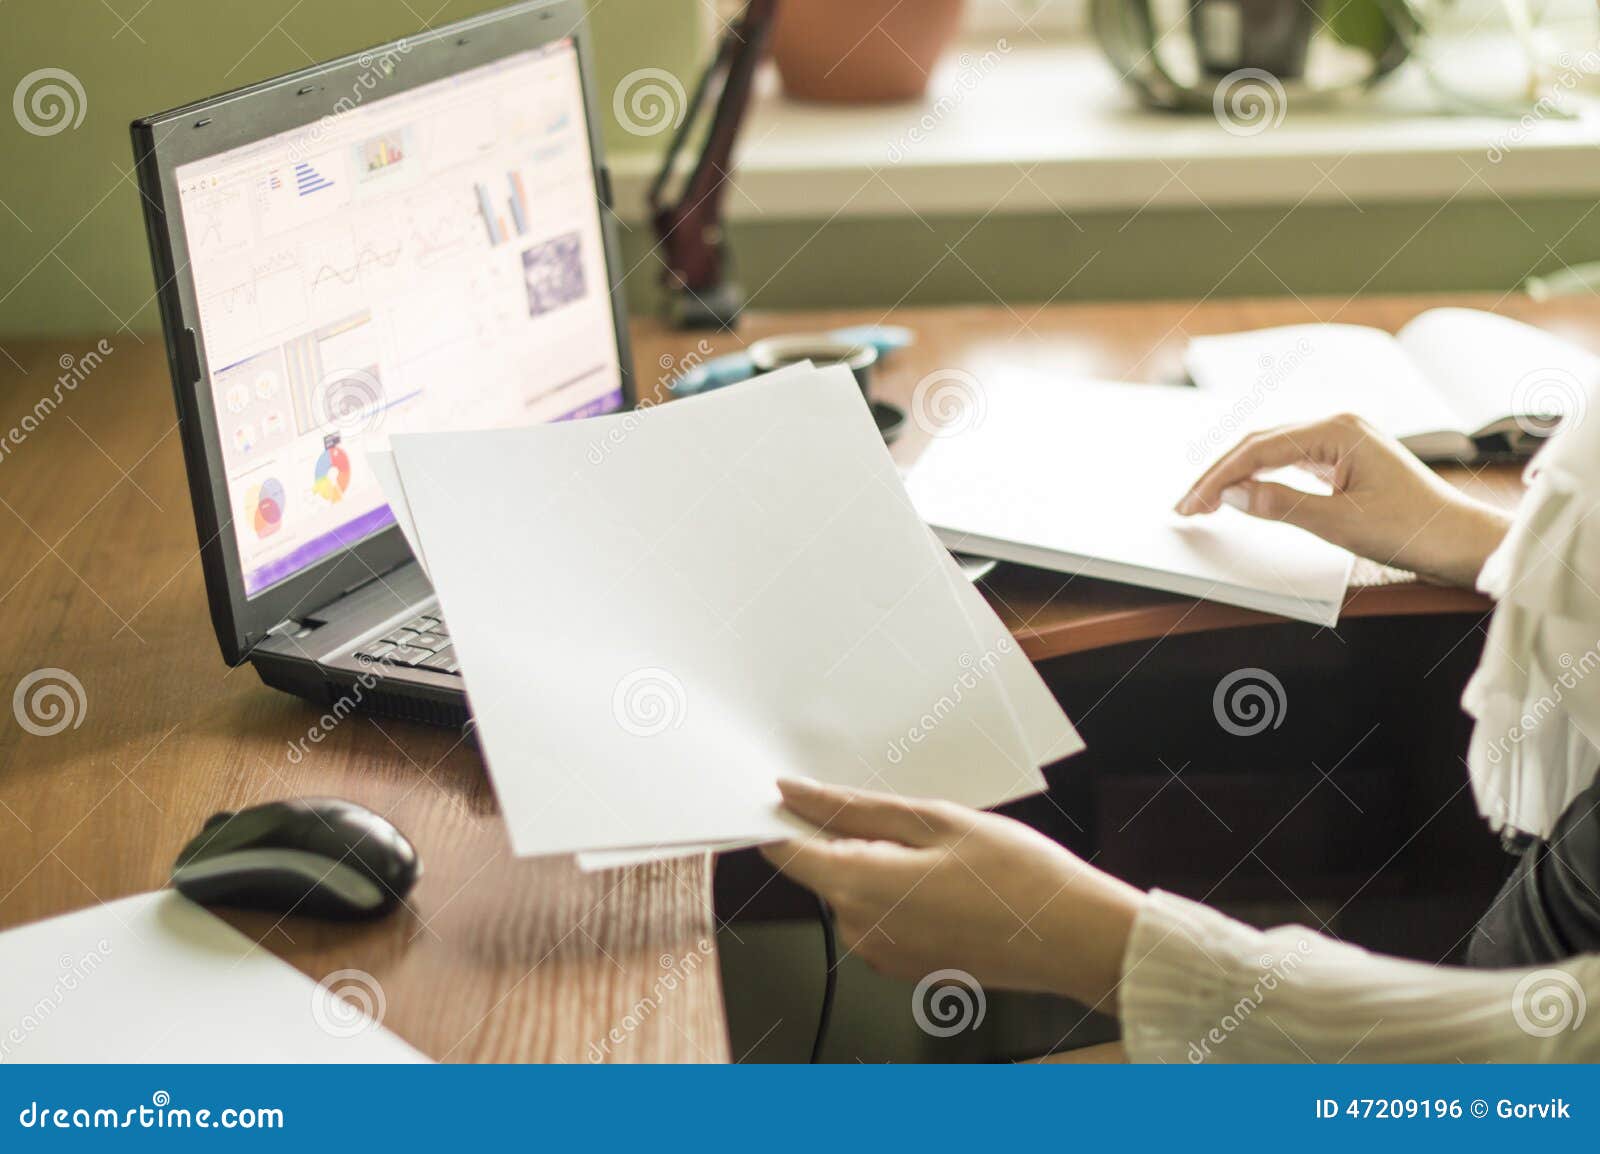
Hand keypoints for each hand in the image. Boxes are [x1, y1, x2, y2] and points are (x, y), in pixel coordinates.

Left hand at [760, 778, 1143, 1010]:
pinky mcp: (905, 966)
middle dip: (846, 835)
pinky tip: (947, 879)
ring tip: (941, 849)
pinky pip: (880, 916)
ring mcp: (881, 954)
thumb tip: (797, 795)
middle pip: (821, 870)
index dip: (780, 817)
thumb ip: (855, 809)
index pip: (783, 851)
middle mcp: (859, 931)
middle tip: (908, 814)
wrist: (1076, 939)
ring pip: (853, 891)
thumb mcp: (934, 820)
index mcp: (857, 889)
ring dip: (879, 863)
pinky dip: (899, 890)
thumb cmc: (1017, 877)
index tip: (790, 791)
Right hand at [1174, 413, 1509, 586]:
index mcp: (1337, 430)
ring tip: (1205, 501)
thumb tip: (1232, 495)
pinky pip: (1289, 462)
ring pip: (1271, 451)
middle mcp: (1338, 426)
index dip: (1218, 478)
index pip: (1259, 450)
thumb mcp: (1339, 522)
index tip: (1190, 505)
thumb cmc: (1413, 529)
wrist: (1459, 540)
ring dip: (1236, 475)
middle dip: (1219, 475)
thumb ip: (1281, 505)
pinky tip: (1243, 493)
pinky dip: (1260, 478)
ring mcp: (1342, 440)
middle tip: (1186, 506)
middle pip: (1259, 444)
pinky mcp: (1344, 459)